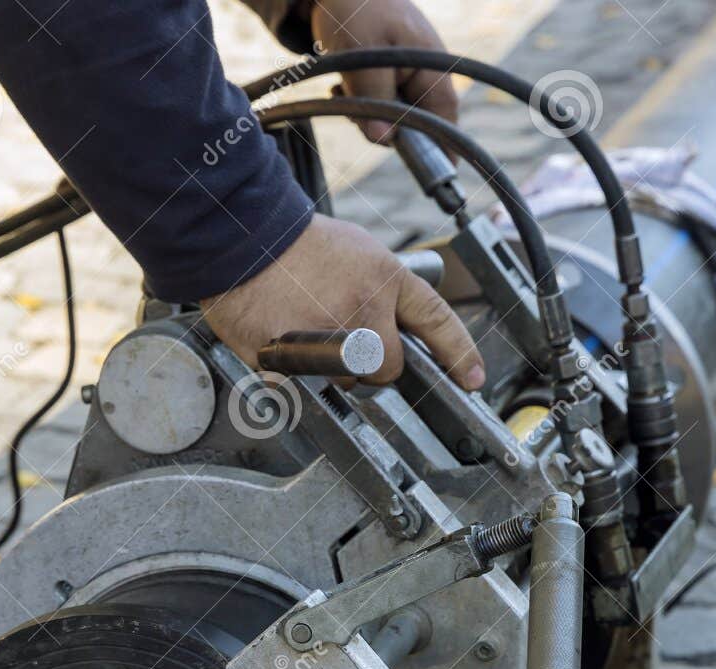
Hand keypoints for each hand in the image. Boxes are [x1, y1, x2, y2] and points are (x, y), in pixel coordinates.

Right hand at [201, 213, 483, 389]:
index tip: (471, 378)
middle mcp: (365, 312)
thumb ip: (382, 287)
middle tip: (346, 340)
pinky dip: (294, 371)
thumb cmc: (295, 242)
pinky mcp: (294, 361)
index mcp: (385, 280)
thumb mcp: (357, 250)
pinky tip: (284, 339)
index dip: (458, 353)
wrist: (243, 237)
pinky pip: (304, 383)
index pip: (436, 321)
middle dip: (373, 365)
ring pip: (344, 381)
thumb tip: (393, 324)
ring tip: (305, 327)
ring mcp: (329, 340)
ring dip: (331, 368)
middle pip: (387, 369)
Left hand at [311, 0, 456, 141]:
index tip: (443, 178)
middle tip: (355, 109)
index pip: (445, 117)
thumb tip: (384, 141)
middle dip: (384, 126)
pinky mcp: (388, 75)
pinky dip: (360, 102)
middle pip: (415, 122)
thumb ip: (373, 100)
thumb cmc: (354, 12)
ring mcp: (407, 73)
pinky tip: (344, 85)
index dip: (444, 147)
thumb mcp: (361, 57)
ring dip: (366, 113)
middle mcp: (425, 72)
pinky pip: (379, 103)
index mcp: (431, 65)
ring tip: (345, 87)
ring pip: (393, 116)